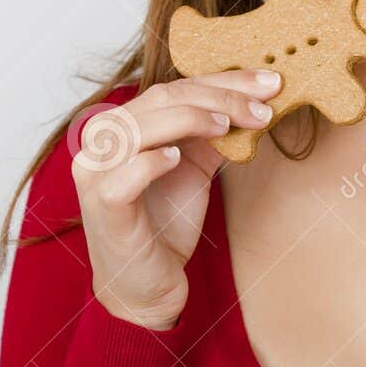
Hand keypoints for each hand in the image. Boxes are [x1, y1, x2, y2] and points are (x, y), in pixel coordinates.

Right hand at [70, 69, 281, 328]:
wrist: (146, 285)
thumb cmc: (165, 223)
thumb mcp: (195, 167)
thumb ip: (214, 133)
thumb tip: (257, 102)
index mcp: (126, 125)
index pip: (174, 88)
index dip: (223, 81)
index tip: (268, 82)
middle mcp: (104, 141)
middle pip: (161, 99)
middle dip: (219, 97)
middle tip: (263, 106)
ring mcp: (97, 172)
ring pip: (141, 127)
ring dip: (190, 119)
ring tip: (229, 126)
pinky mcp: (103, 206)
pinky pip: (124, 174)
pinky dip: (151, 161)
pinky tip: (177, 158)